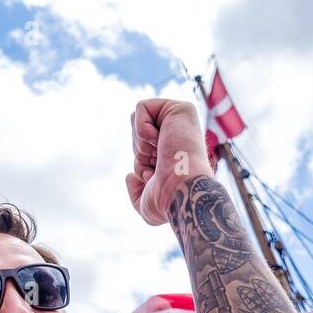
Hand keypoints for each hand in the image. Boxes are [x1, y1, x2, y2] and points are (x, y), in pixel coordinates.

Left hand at [125, 98, 213, 225]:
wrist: (182, 192)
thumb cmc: (168, 202)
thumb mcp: (146, 206)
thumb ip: (136, 193)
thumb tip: (130, 176)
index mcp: (175, 155)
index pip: (142, 150)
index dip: (141, 165)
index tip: (156, 177)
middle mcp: (179, 137)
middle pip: (137, 135)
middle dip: (140, 153)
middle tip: (159, 165)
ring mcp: (181, 122)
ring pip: (137, 120)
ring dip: (141, 142)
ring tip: (161, 154)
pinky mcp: (181, 109)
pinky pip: (142, 107)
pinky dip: (142, 128)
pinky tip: (159, 141)